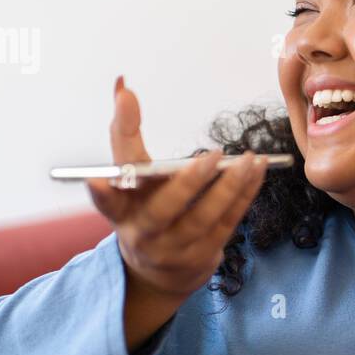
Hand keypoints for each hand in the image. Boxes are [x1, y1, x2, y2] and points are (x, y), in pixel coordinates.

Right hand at [87, 76, 266, 347]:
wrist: (162, 268)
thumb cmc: (145, 205)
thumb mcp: (131, 176)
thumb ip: (125, 133)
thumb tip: (123, 85)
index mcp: (120, 212)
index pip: (107, 202)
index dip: (101, 193)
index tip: (96, 181)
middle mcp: (143, 234)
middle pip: (163, 211)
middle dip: (188, 184)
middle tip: (212, 156)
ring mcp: (175, 248)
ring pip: (204, 218)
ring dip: (229, 186)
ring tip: (250, 159)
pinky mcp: (205, 253)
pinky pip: (228, 221)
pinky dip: (244, 194)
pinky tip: (257, 171)